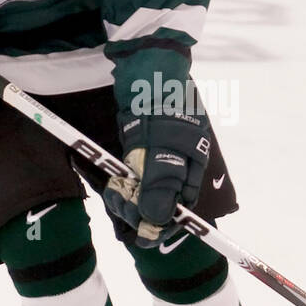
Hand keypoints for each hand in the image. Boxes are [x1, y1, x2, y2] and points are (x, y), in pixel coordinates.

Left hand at [102, 110, 210, 247]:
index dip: (161, 225)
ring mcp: (158, 158)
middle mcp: (178, 166)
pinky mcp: (141, 150)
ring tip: (113, 193)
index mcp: (191, 169)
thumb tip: (158, 220)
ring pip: (143, 192)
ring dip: (126, 198)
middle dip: (138, 210)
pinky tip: (113, 184)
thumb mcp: (162, 147)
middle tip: (119, 204)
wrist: (144, 69)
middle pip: (161, 203)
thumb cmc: (160, 106)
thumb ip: (161, 184)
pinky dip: (122, 184)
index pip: (180, 209)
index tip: (141, 235)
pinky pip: (133, 177)